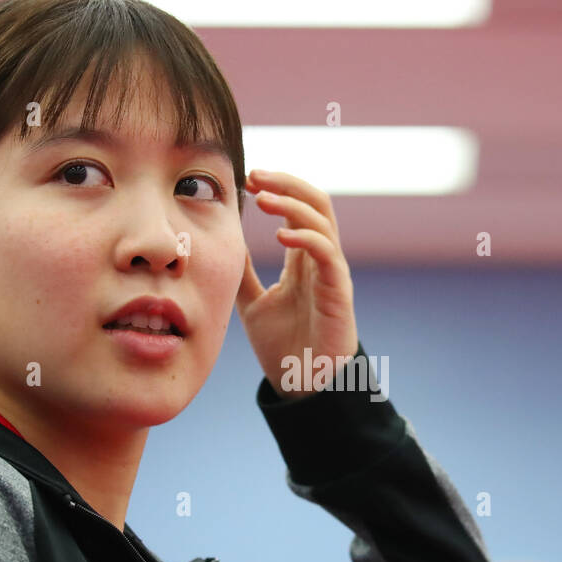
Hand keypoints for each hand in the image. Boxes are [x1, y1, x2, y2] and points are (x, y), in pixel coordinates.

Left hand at [236, 169, 358, 400]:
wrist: (302, 386)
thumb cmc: (283, 347)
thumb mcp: (251, 302)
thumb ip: (243, 272)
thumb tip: (223, 242)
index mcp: (303, 259)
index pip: (297, 208)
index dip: (276, 188)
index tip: (245, 180)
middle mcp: (321, 259)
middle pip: (315, 202)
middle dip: (286, 183)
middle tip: (254, 175)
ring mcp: (332, 273)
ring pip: (323, 219)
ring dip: (292, 203)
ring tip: (263, 198)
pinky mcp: (338, 291)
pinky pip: (328, 253)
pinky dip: (306, 237)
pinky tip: (280, 234)